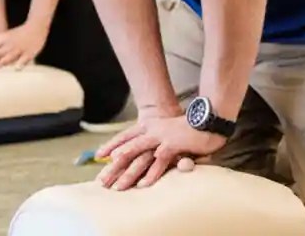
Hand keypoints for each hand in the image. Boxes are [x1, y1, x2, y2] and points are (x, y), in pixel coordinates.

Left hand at [0, 23, 47, 70]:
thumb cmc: (18, 34)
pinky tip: (17, 68)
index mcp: (2, 41)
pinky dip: (21, 63)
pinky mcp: (29, 52)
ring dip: (1, 62)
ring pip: (9, 56)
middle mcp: (8, 45)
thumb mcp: (4, 37)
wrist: (36, 26)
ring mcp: (19, 49)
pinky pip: (25, 58)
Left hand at [95, 111, 226, 189]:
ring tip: (119, 187)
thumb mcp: (166, 132)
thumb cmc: (188, 128)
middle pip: (126, 150)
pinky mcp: (173, 144)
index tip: (98, 156)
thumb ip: (155, 142)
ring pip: (139, 157)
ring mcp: (161, 136)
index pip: (124, 136)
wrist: (207, 118)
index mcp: (147, 125)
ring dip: (128, 174)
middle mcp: (150, 130)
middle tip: (103, 181)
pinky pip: (159, 161)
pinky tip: (144, 185)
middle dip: (113, 167)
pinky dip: (152, 173)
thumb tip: (146, 153)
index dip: (110, 145)